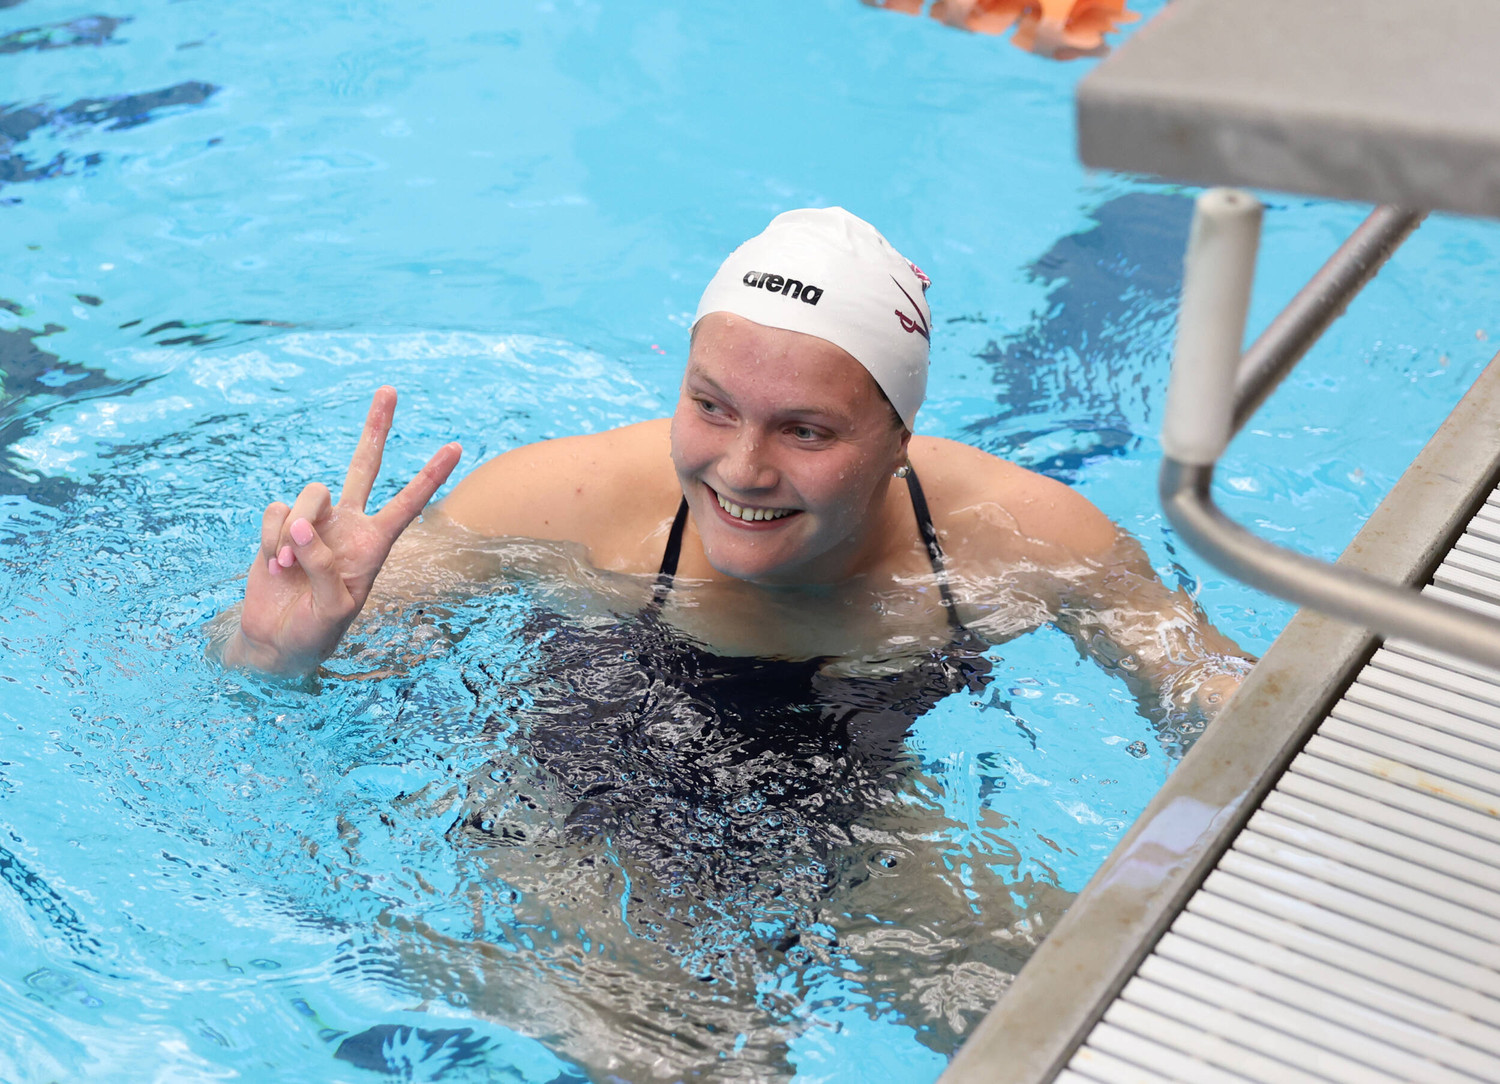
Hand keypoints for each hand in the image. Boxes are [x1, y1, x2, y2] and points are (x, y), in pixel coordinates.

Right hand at [222, 387, 461, 675]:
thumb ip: (325, 568)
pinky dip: (271, 536)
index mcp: (375, 544)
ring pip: (310, 493)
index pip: (408, 503)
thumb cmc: (316, 630)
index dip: (431, 476)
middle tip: (389, 389)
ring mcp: (315, 521)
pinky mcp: (282, 523)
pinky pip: (277, 510)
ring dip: (294, 530)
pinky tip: (274, 564)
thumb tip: (306, 527)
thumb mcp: (334, 609)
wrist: (277, 639)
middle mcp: (349, 524)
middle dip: (376, 427)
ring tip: (287, 565)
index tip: (456, 446)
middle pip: (364, 464)